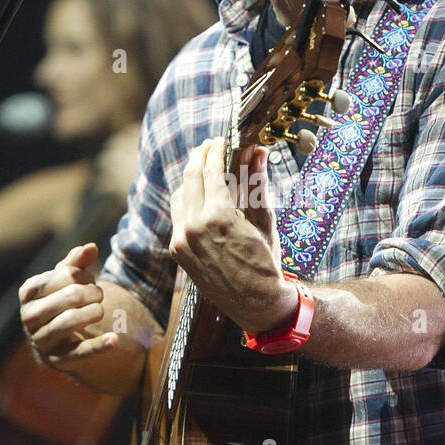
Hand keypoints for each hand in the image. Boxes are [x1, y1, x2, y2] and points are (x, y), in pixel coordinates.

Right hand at [18, 242, 115, 371]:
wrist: (56, 338)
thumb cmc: (61, 300)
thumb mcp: (66, 280)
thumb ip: (77, 262)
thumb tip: (90, 247)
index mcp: (28, 293)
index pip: (61, 276)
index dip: (82, 276)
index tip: (90, 280)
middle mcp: (29, 317)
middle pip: (68, 298)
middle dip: (92, 293)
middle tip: (99, 295)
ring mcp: (41, 340)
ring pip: (69, 322)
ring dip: (94, 312)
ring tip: (100, 310)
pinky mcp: (58, 361)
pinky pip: (80, 353)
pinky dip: (99, 345)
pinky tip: (114, 339)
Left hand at [168, 138, 295, 332]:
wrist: (256, 304)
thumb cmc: (266, 263)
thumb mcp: (264, 220)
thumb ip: (256, 183)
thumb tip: (257, 151)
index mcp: (217, 217)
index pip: (210, 171)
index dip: (216, 151)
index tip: (221, 140)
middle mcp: (193, 227)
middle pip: (190, 177)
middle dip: (201, 157)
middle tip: (211, 146)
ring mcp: (182, 240)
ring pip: (180, 194)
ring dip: (191, 177)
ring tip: (206, 168)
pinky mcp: (178, 251)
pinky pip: (178, 216)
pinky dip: (188, 200)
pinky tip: (200, 195)